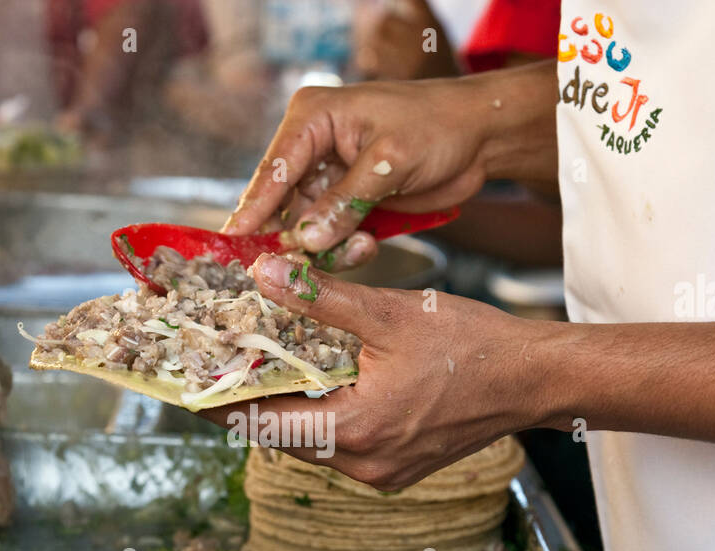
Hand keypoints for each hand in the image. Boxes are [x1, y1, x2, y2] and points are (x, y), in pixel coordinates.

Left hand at [198, 253, 565, 490]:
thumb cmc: (472, 345)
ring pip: (311, 443)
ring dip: (287, 409)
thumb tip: (263, 274)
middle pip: (282, 437)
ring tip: (262, 368)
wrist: (534, 380)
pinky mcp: (397, 469)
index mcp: (357, 430)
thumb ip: (321, 299)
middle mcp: (364, 465)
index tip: (185, 388)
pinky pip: (341, 446)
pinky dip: (321, 417)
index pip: (263, 425)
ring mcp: (382, 473)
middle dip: (250, 403)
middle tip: (221, 367)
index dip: (220, 406)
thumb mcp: (390, 313)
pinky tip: (318, 382)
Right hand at [221, 63, 556, 261]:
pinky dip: (343, 249)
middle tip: (297, 267)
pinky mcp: (348, 202)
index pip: (273, 169)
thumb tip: (306, 240)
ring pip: (306, 226)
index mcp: (312, 118)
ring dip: (325, 248)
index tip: (234, 241)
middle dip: (293, 237)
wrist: (480, 136)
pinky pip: (330, 236)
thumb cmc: (437, 127)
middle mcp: (312, 147)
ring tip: (359, 247)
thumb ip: (345, 202)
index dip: (253, 208)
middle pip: (282, 204)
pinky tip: (367, 244)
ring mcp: (329, 178)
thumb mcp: (390, 162)